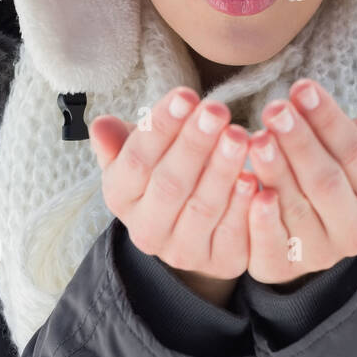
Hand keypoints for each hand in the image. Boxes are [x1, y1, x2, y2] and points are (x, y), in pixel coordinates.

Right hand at [88, 88, 258, 296]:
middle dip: (194, 144)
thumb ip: (121, 142)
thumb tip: (101, 125)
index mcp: (121, 197)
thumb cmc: (165, 175)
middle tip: (217, 110)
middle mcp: (146, 229)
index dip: (160, 128)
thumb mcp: (140, 157)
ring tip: (239, 135)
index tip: (185, 94)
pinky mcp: (220, 262)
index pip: (135, 161)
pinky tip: (254, 179)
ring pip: (202, 208)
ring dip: (221, 170)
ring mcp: (182, 251)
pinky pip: (232, 234)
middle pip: (169, 184)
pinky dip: (243, 206)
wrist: (192, 231)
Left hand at [243, 78, 356, 288]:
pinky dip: (259, 217)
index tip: (301, 87)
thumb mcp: (348, 156)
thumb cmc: (325, 178)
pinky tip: (245, 184)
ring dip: (276, 171)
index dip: (328, 120)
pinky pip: (270, 245)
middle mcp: (354, 229)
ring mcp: (318, 253)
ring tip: (256, 138)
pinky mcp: (281, 270)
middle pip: (327, 181)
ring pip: (296, 209)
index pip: (356, 153)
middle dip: (300, 142)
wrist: (303, 239)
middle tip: (275, 109)